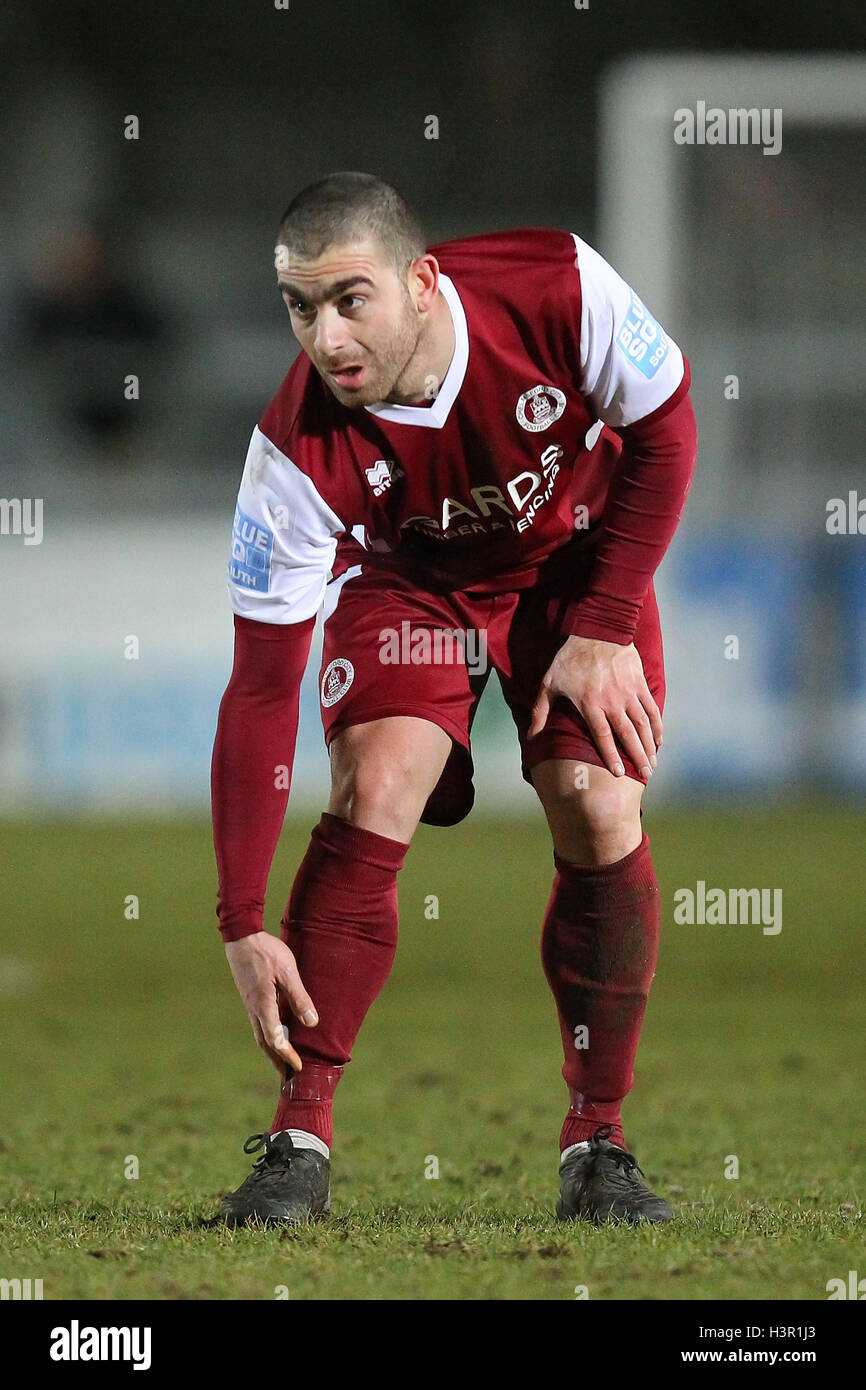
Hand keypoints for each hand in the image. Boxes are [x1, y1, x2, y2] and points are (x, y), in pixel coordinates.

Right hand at [224, 932, 317, 1075]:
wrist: (242, 938)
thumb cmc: (266, 953)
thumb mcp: (287, 972)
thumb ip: (299, 997)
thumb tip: (311, 1022)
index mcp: (263, 1006)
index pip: (275, 1039)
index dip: (287, 1055)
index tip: (298, 1067)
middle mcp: (254, 1009)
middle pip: (265, 1043)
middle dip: (277, 1061)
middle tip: (288, 1077)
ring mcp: (249, 1004)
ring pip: (260, 1034)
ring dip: (271, 1050)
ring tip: (282, 1062)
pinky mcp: (249, 998)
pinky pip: (258, 1024)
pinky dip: (268, 1036)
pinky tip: (275, 1034)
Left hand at [528, 634, 662, 777]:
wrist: (598, 629)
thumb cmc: (570, 657)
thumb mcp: (549, 683)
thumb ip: (541, 711)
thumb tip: (531, 736)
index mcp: (590, 703)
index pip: (602, 736)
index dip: (611, 756)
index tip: (618, 773)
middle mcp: (611, 701)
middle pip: (627, 734)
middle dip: (637, 756)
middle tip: (645, 773)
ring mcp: (628, 692)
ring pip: (642, 724)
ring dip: (649, 745)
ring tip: (653, 762)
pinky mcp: (639, 683)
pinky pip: (651, 708)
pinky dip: (657, 725)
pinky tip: (659, 739)